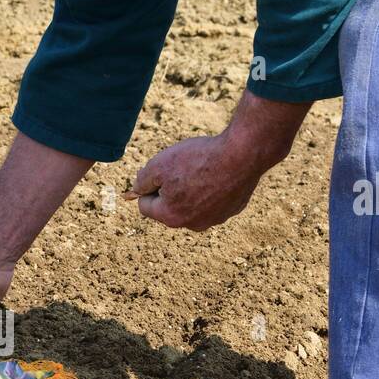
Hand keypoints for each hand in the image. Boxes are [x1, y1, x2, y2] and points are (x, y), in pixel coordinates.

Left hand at [127, 90, 311, 230]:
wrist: (242, 154)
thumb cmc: (198, 159)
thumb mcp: (159, 164)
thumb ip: (142, 180)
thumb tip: (136, 190)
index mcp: (171, 217)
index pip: (145, 206)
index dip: (148, 186)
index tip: (159, 171)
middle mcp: (192, 224)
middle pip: (169, 207)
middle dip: (170, 189)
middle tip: (182, 167)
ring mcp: (215, 219)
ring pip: (193, 204)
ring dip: (192, 189)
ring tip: (202, 168)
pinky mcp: (233, 209)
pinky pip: (215, 199)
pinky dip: (213, 188)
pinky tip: (219, 172)